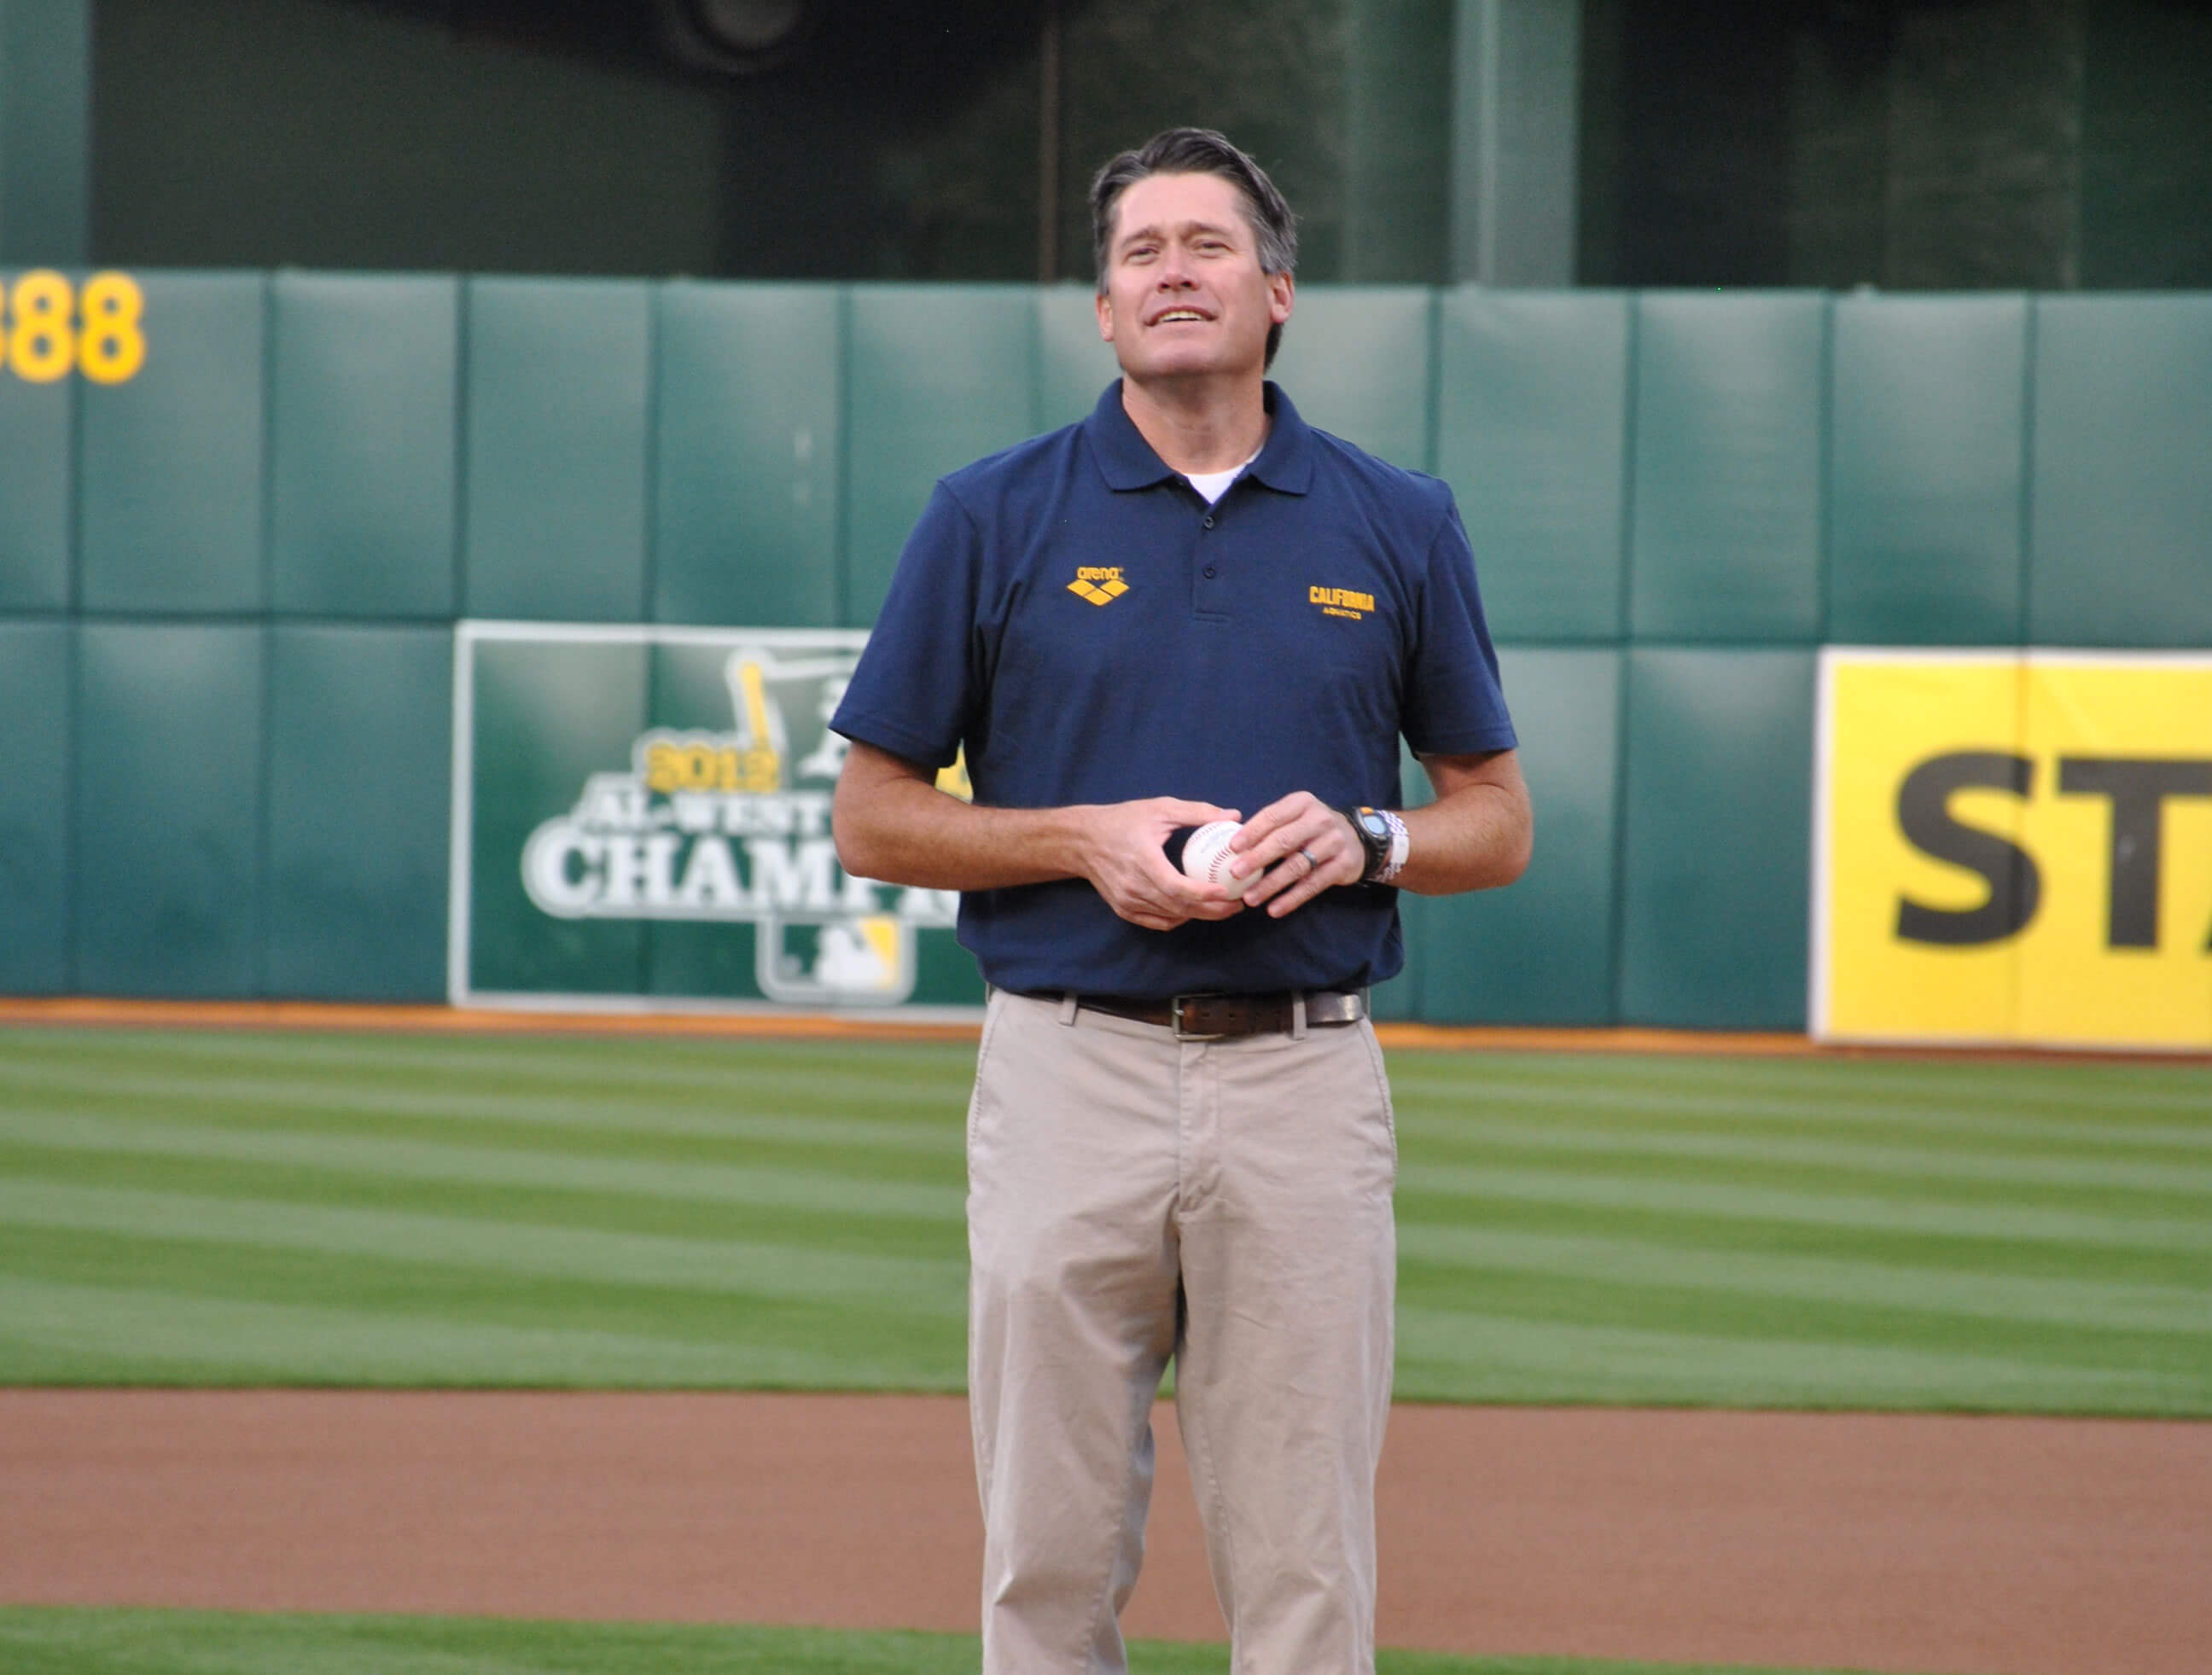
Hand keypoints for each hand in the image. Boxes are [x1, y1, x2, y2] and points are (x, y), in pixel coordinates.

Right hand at [1081, 797, 1245, 930]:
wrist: (1082, 840)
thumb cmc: (1122, 820)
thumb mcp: (1160, 809)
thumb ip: (1198, 812)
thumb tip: (1234, 816)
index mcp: (1143, 860)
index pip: (1176, 887)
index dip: (1204, 894)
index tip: (1228, 892)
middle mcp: (1133, 886)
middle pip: (1179, 907)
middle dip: (1213, 910)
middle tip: (1237, 904)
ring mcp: (1127, 901)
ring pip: (1171, 917)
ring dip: (1199, 915)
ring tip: (1223, 907)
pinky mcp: (1123, 910)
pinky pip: (1158, 922)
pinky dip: (1178, 919)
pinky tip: (1194, 910)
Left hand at [1229, 792, 1362, 916]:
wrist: (1357, 839)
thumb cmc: (1312, 828)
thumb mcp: (1295, 816)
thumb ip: (1269, 826)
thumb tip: (1230, 843)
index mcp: (1302, 803)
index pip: (1273, 816)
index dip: (1251, 832)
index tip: (1232, 848)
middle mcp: (1320, 819)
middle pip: (1284, 841)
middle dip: (1257, 858)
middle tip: (1235, 873)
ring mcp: (1334, 842)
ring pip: (1297, 866)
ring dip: (1271, 884)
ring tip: (1250, 898)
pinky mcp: (1343, 865)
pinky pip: (1312, 885)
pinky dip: (1291, 899)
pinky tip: (1274, 909)